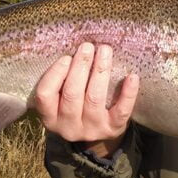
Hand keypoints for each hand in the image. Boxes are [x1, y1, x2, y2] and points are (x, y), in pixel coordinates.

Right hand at [34, 42, 139, 158]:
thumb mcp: (61, 97)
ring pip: (95, 98)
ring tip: (104, 51)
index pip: (45, 95)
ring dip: (100, 71)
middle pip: (72, 94)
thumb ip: (61, 79)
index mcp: (50, 117)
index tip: (66, 57)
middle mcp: (68, 127)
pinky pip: (121, 111)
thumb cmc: (76, 104)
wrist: (98, 130)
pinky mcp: (112, 129)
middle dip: (81, 67)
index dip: (55, 74)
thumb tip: (73, 48)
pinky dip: (127, 93)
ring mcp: (91, 130)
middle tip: (87, 47)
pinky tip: (132, 76)